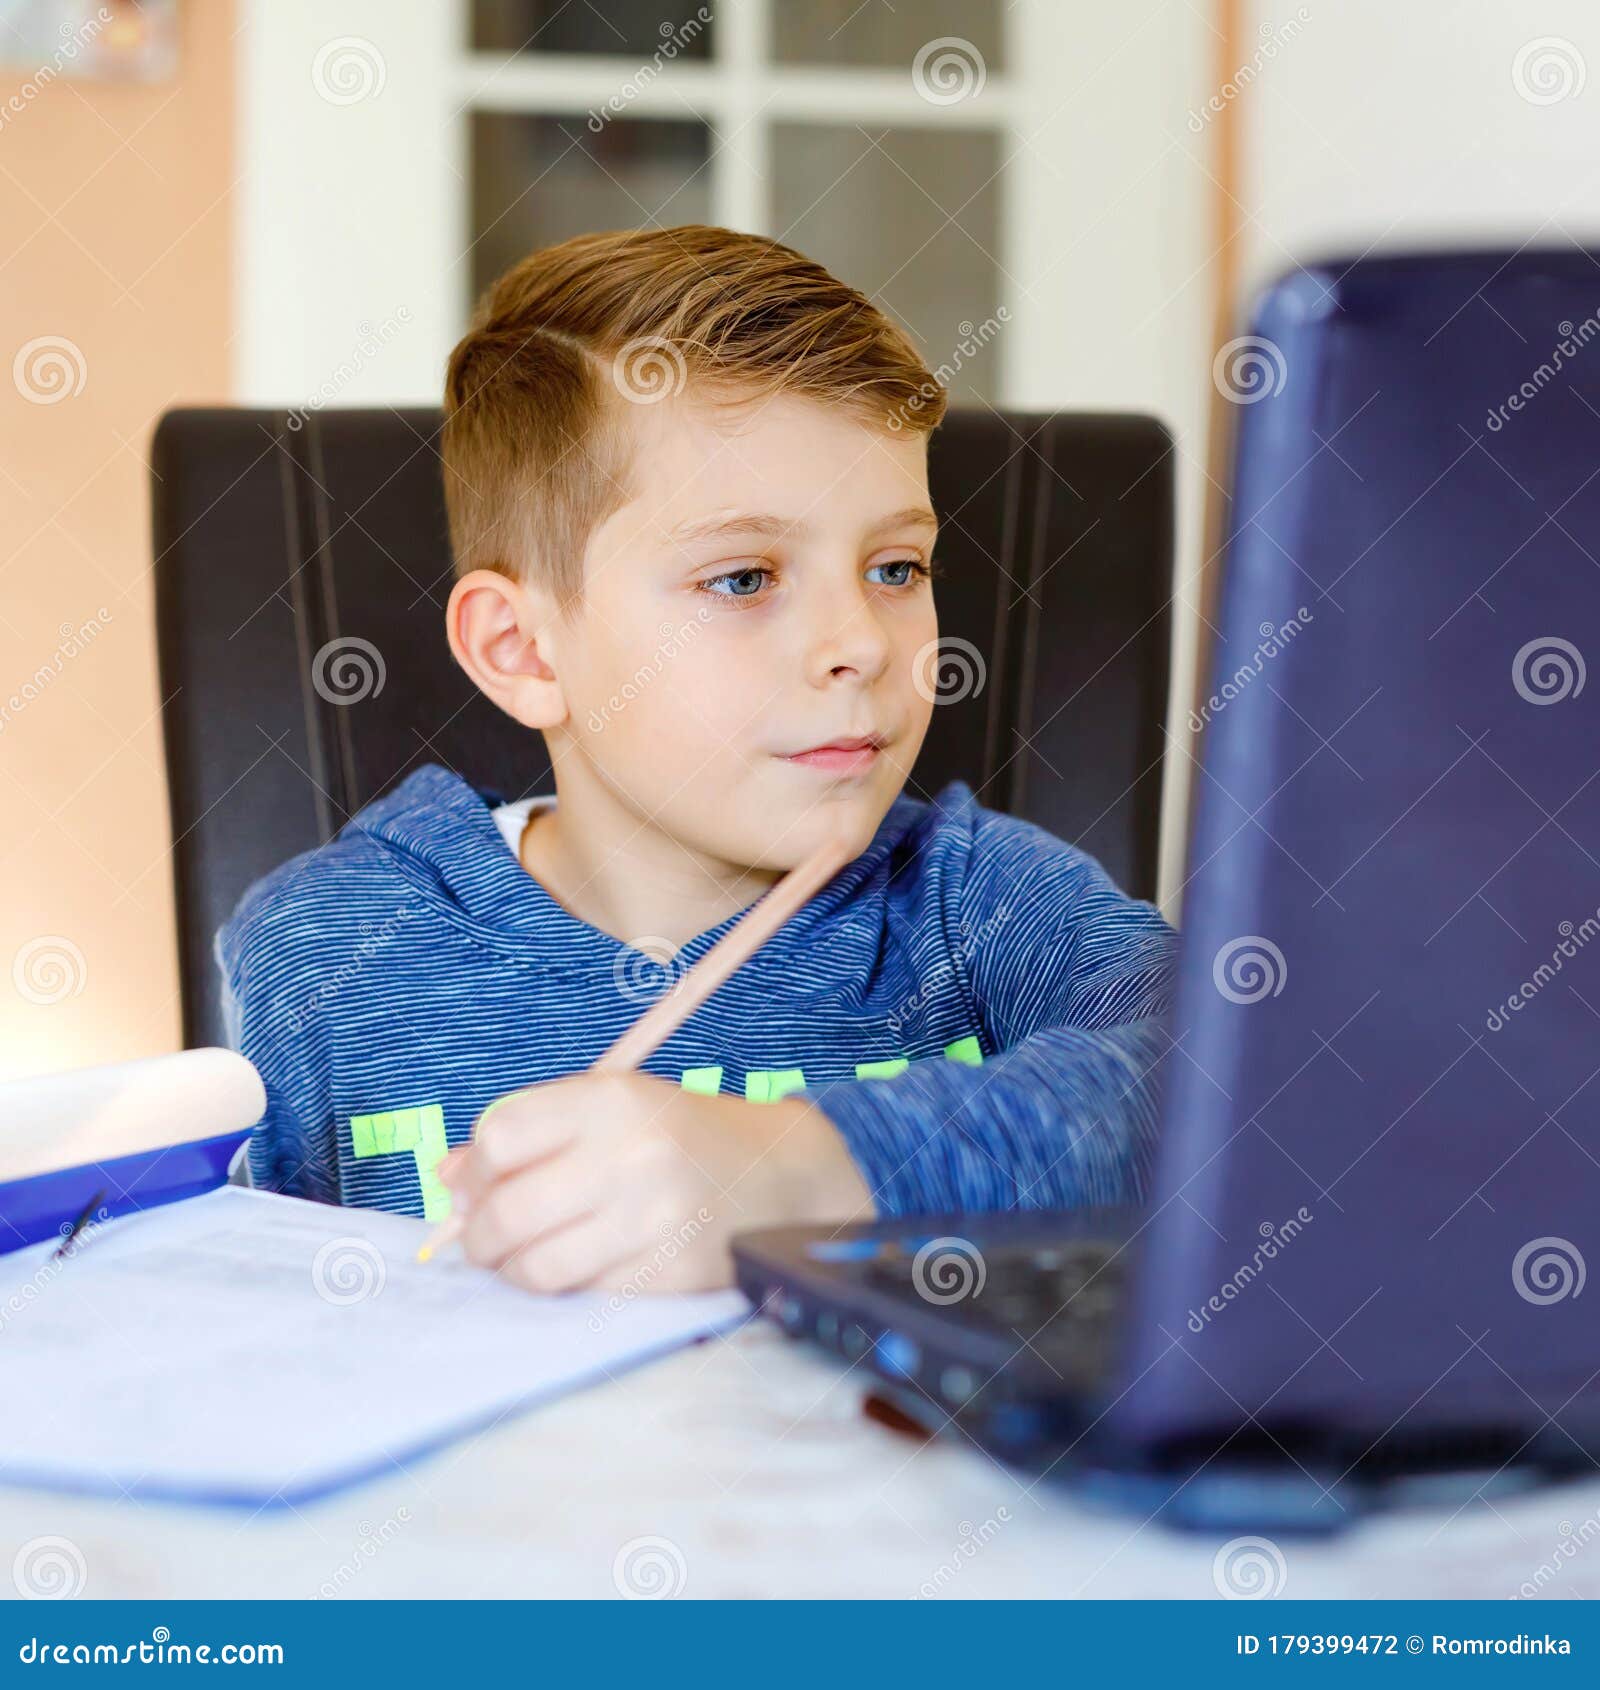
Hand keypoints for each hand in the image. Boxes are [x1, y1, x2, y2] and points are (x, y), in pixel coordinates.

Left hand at [436, 1072, 873, 1293]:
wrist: (777, 1174)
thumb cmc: (678, 1136)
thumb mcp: (613, 1107)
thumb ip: (531, 1132)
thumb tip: (448, 1176)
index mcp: (613, 1100)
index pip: (501, 1137)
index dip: (474, 1171)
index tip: (474, 1187)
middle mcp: (632, 1155)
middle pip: (507, 1212)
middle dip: (480, 1237)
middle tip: (484, 1241)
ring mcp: (653, 1220)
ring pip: (537, 1268)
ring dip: (514, 1272)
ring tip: (523, 1259)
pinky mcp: (669, 1273)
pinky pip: (584, 1294)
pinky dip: (568, 1288)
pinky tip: (581, 1267)